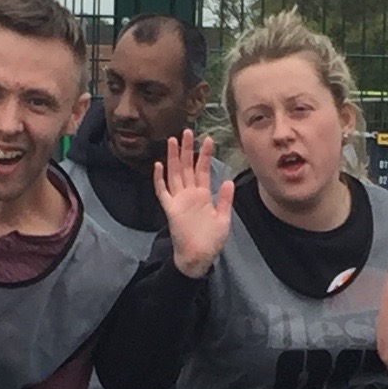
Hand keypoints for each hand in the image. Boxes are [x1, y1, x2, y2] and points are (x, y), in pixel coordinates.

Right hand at [155, 130, 234, 278]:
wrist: (198, 257)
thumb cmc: (211, 241)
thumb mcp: (223, 219)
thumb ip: (224, 200)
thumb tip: (228, 181)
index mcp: (203, 195)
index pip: (202, 170)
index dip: (205, 155)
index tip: (208, 139)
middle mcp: (189, 194)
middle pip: (187, 167)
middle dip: (187, 149)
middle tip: (187, 131)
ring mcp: (178, 200)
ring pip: (174, 174)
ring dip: (174, 158)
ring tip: (173, 140)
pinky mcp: (170, 209)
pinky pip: (162, 192)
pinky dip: (159, 179)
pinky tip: (159, 165)